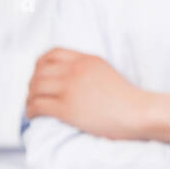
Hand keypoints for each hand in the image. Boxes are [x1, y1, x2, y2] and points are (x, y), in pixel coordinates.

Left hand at [26, 48, 169, 141]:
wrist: (139, 112)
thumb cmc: (129, 98)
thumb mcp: (107, 72)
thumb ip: (88, 69)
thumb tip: (70, 78)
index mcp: (87, 60)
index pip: (52, 54)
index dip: (40, 64)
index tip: (39, 73)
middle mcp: (75, 70)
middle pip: (40, 71)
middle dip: (32, 83)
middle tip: (34, 93)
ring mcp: (69, 89)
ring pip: (35, 88)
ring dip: (30, 97)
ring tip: (32, 105)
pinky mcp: (66, 108)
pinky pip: (38, 106)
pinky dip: (31, 110)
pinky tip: (34, 115)